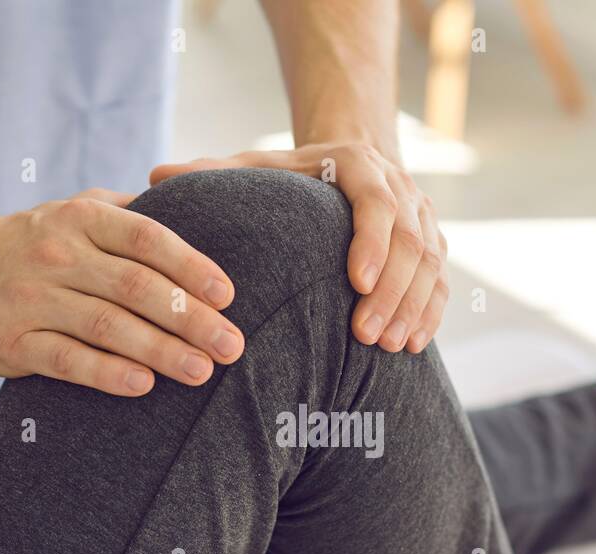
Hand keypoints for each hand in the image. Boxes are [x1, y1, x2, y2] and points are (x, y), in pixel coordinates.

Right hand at [0, 189, 243, 395]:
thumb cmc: (38, 243)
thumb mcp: (77, 211)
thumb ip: (131, 214)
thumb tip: (200, 209)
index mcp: (80, 217)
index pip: (146, 239)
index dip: (191, 266)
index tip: (228, 295)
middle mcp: (56, 253)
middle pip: (135, 286)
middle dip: (190, 318)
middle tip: (231, 345)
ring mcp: (31, 298)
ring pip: (106, 326)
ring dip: (160, 350)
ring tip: (201, 371)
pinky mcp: (11, 341)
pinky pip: (67, 360)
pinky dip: (107, 373)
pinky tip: (144, 385)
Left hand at [151, 143, 447, 353]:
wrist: (347, 162)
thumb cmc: (290, 175)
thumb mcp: (253, 167)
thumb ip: (211, 172)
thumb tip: (155, 175)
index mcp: (360, 164)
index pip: (377, 203)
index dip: (371, 244)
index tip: (353, 284)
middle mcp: (402, 188)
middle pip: (410, 242)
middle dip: (391, 292)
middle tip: (366, 336)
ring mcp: (424, 218)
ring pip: (431, 265)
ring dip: (411, 309)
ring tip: (387, 348)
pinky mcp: (435, 246)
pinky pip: (441, 283)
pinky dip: (429, 315)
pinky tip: (411, 348)